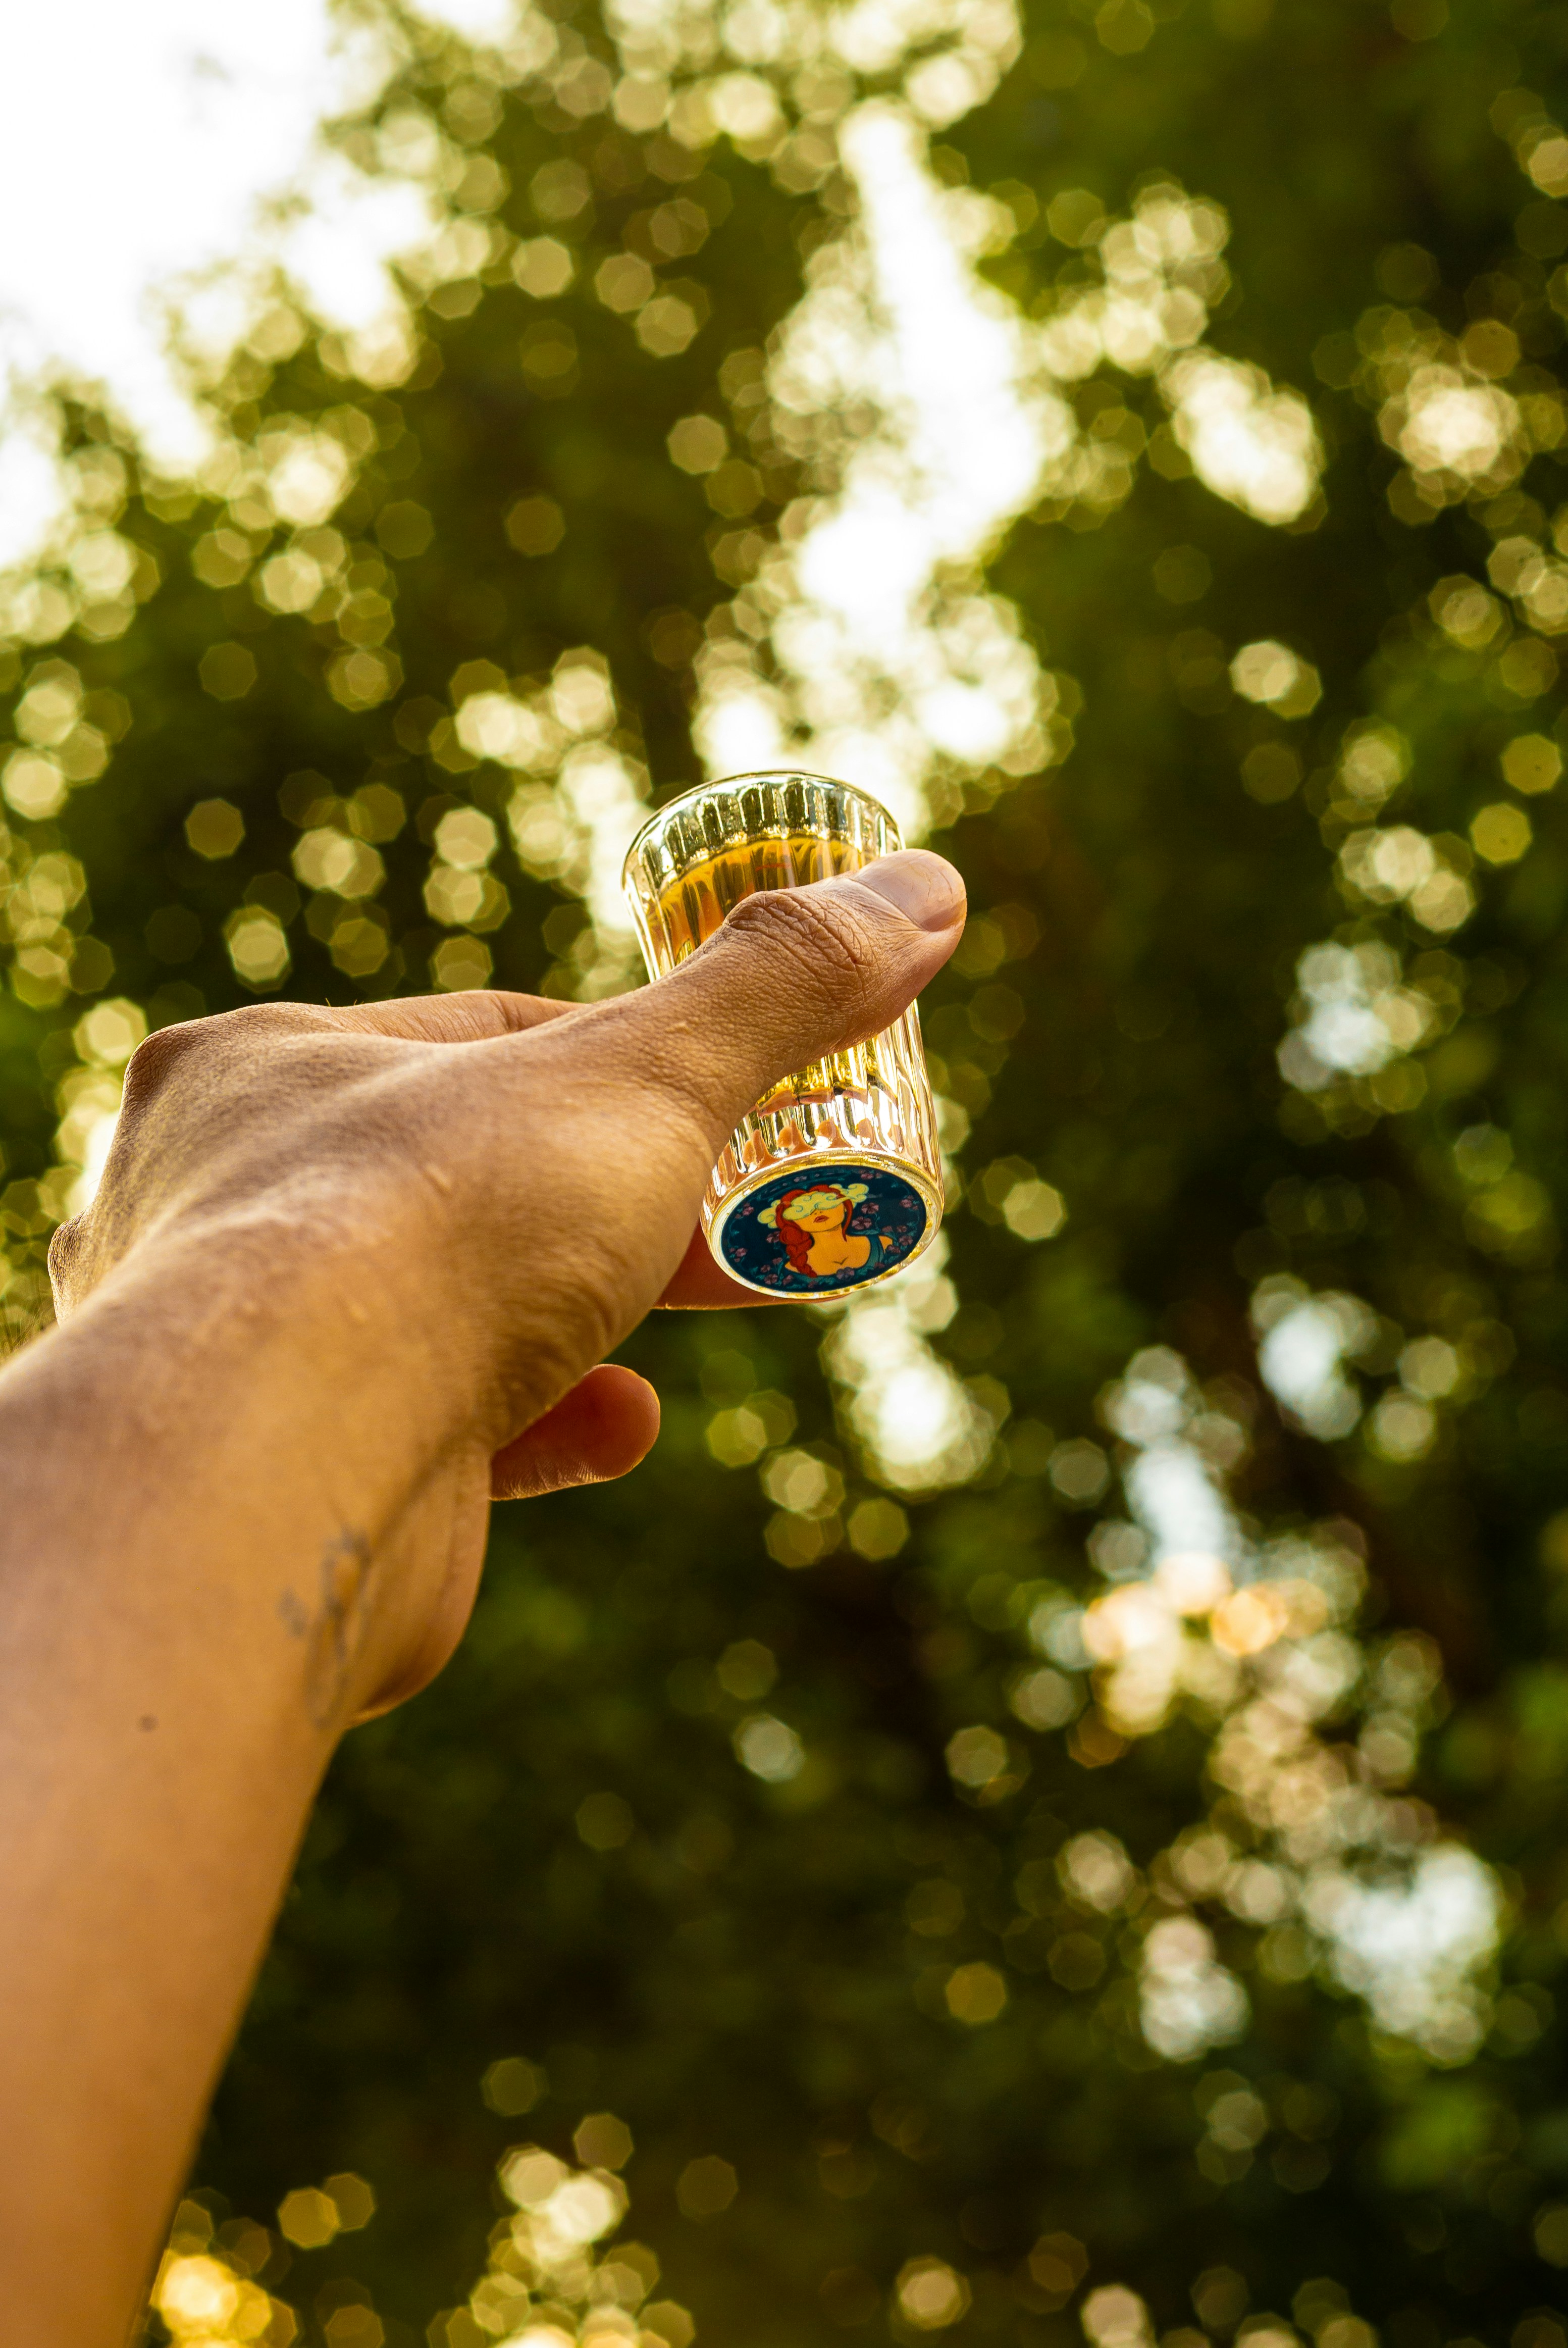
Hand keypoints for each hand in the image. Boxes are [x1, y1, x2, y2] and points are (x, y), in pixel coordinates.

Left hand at [46, 850, 964, 1724]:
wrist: (280, 1483)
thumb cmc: (431, 1233)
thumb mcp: (643, 1082)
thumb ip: (777, 992)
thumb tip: (928, 889)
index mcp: (261, 1066)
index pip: (474, 1041)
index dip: (622, 1069)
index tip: (723, 1107)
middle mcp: (220, 1204)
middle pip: (471, 1183)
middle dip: (619, 1207)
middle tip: (741, 1232)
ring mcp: (241, 1358)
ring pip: (448, 1315)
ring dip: (583, 1315)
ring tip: (689, 1312)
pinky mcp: (285, 1487)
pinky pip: (432, 1436)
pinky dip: (542, 1425)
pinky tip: (625, 1424)